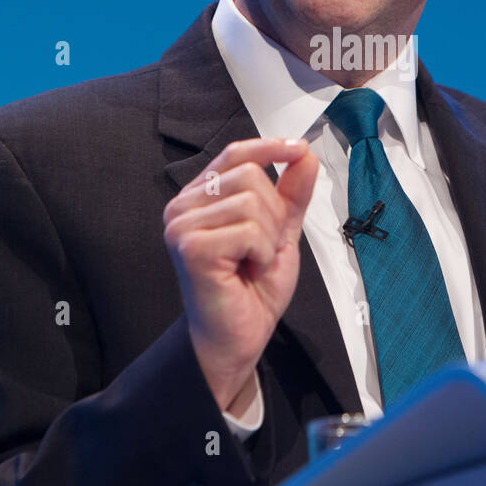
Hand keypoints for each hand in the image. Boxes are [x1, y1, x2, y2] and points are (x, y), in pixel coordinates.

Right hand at [162, 137, 318, 412]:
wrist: (239, 337)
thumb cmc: (251, 289)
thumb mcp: (280, 231)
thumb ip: (290, 193)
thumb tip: (303, 154)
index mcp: (200, 198)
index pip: (234, 154)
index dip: (269, 147)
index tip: (299, 148)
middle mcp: (183, 207)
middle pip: (250, 175)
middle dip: (274, 215)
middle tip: (262, 250)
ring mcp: (182, 226)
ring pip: (253, 201)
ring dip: (269, 238)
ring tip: (254, 262)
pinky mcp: (191, 246)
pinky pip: (249, 229)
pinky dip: (262, 252)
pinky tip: (248, 270)